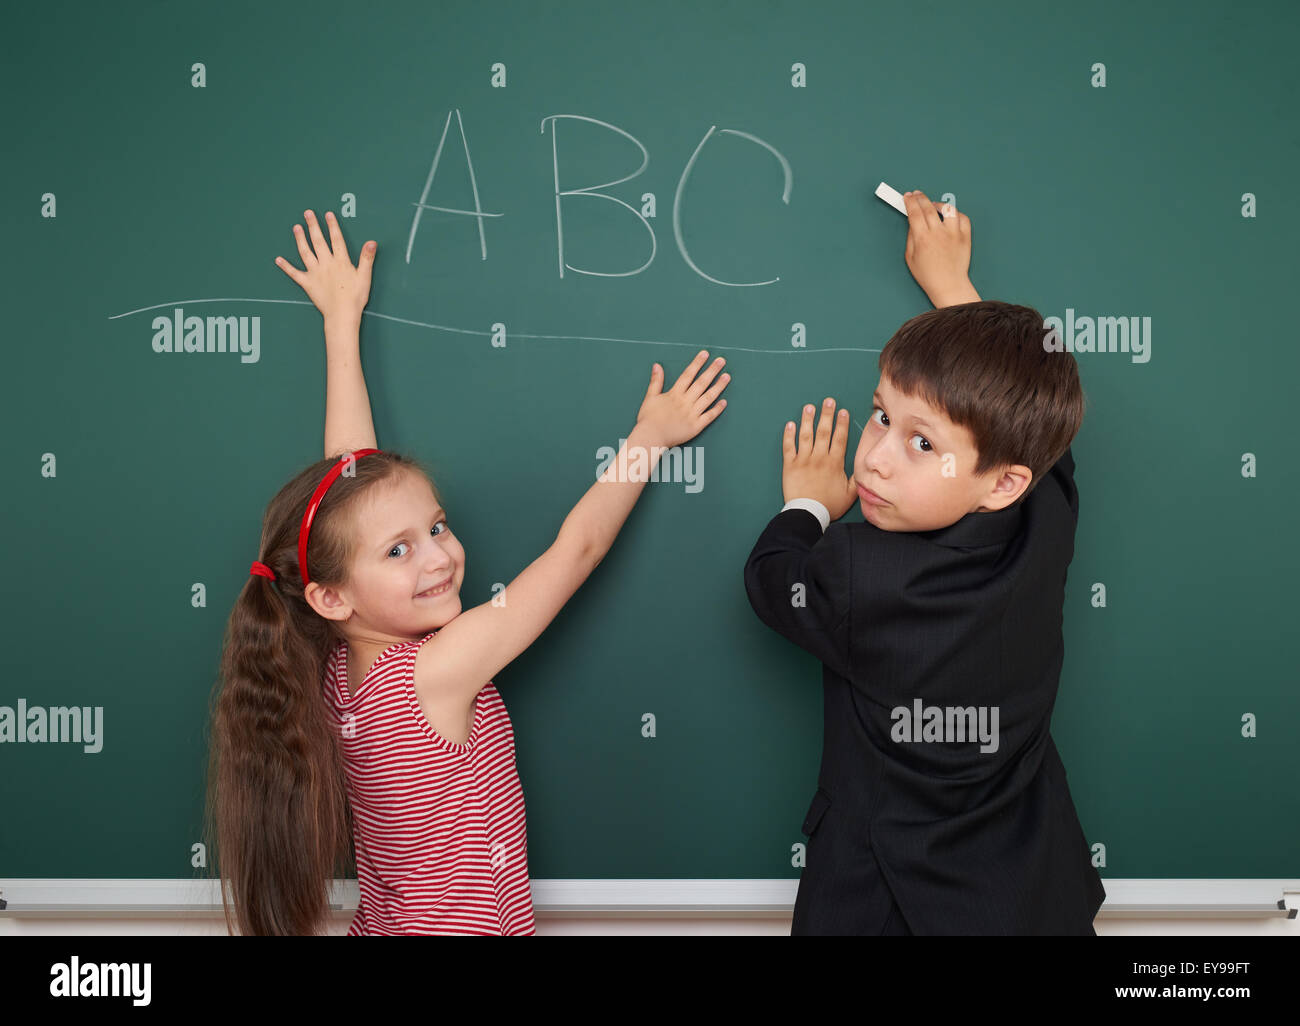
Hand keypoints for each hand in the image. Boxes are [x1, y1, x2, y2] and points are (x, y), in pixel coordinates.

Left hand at [275, 209, 375, 322]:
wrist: (342, 314)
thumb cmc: (355, 297)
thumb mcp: (365, 277)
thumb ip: (367, 258)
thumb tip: (372, 242)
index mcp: (341, 261)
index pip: (336, 239)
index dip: (332, 226)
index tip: (328, 214)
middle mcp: (326, 264)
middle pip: (318, 241)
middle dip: (313, 226)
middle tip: (307, 213)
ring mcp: (315, 273)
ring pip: (305, 252)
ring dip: (300, 239)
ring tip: (296, 227)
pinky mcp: (307, 283)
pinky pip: (294, 273)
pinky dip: (286, 267)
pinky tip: (278, 260)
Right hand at [634, 350, 729, 448]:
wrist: (650, 438)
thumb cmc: (648, 419)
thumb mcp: (650, 397)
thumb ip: (656, 381)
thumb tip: (657, 365)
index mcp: (675, 394)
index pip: (688, 375)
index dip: (697, 363)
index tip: (705, 354)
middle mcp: (685, 402)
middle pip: (701, 383)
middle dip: (712, 371)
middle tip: (722, 361)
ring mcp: (692, 414)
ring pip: (708, 397)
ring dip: (718, 386)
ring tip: (727, 376)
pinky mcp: (696, 426)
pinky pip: (709, 416)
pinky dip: (717, 409)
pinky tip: (724, 402)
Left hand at [782, 398, 856, 519]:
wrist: (808, 514)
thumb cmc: (828, 506)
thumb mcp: (849, 494)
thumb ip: (856, 480)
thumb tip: (863, 469)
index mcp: (834, 463)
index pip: (839, 438)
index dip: (842, 424)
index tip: (843, 411)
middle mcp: (819, 458)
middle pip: (823, 432)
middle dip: (826, 415)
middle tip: (828, 401)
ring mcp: (803, 460)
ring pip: (805, 436)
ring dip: (807, 420)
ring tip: (809, 407)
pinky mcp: (790, 466)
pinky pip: (788, 447)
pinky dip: (788, 435)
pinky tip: (790, 424)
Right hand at [902, 190, 980, 306]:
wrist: (948, 285)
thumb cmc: (928, 275)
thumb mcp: (910, 258)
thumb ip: (911, 237)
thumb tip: (913, 222)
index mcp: (922, 238)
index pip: (914, 212)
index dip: (910, 201)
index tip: (907, 197)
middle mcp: (938, 233)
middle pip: (928, 207)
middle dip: (920, 198)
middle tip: (916, 195)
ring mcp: (953, 233)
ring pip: (947, 209)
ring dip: (938, 204)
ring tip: (933, 206)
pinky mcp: (965, 236)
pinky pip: (962, 218)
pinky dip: (955, 214)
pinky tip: (949, 217)